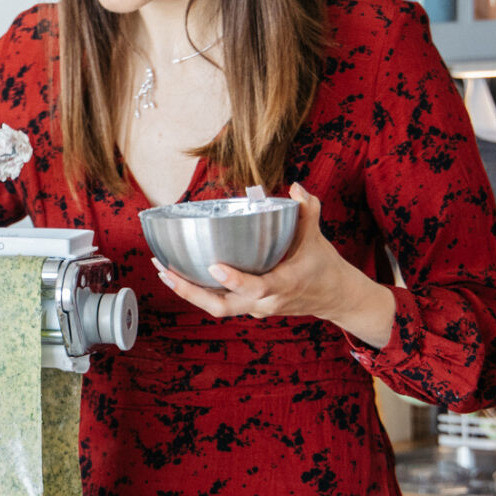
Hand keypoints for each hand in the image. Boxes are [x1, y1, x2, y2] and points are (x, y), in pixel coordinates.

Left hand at [152, 183, 396, 347]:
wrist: (332, 297)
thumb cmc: (323, 266)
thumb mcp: (318, 237)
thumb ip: (308, 211)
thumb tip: (295, 187)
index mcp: (284, 284)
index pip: (257, 287)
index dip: (235, 280)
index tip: (214, 267)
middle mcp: (265, 302)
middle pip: (222, 306)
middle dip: (191, 291)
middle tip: (166, 271)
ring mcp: (254, 308)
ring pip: (215, 308)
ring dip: (186, 291)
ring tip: (162, 271)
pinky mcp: (247, 308)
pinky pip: (218, 304)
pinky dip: (196, 291)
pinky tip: (176, 275)